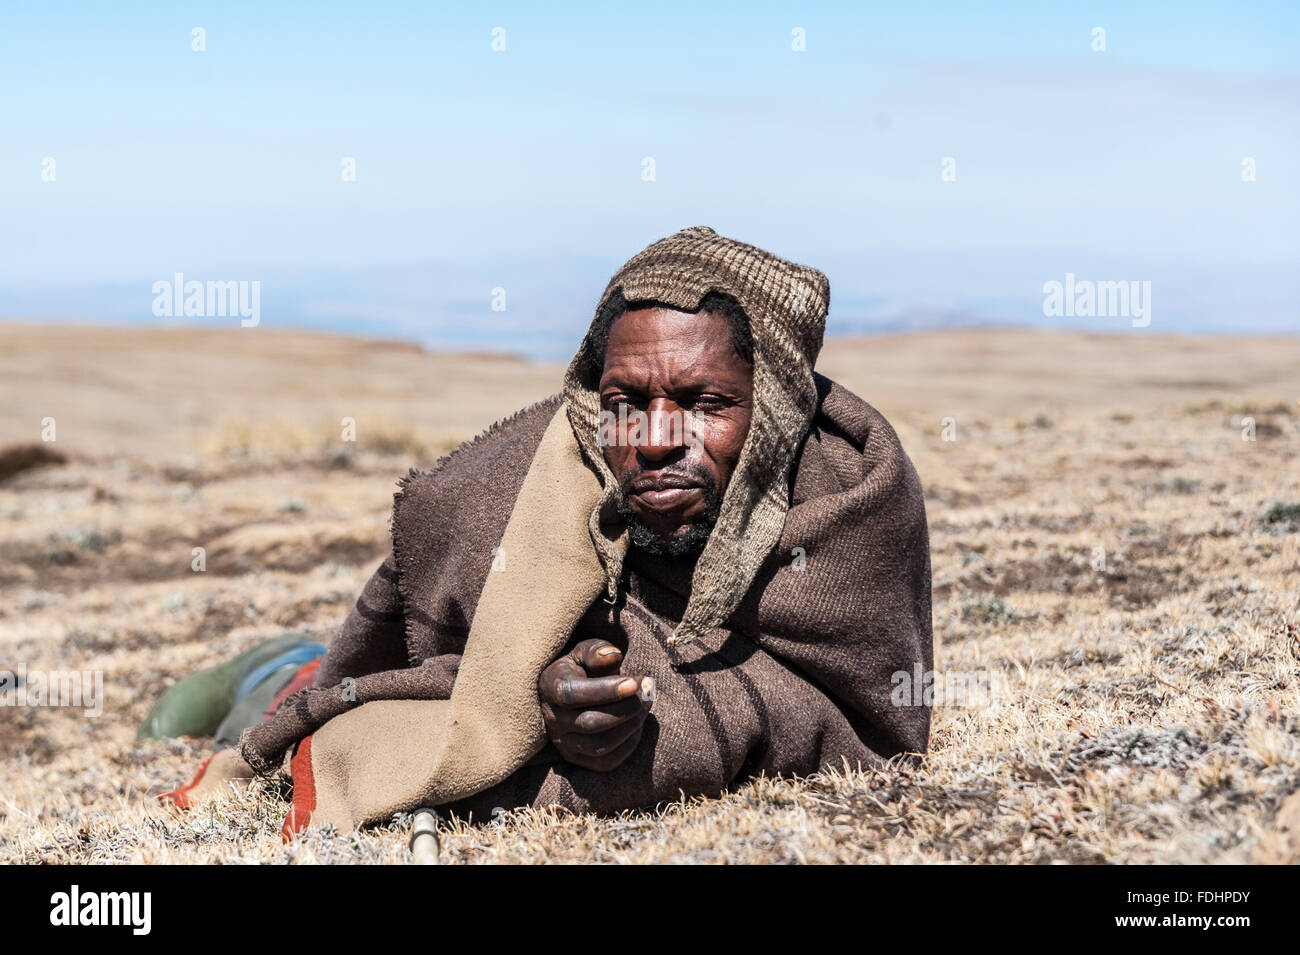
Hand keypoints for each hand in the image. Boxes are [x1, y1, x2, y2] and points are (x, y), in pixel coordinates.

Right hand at [538, 638, 653, 771]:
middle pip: (590, 723)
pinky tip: (638, 723)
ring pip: (599, 746)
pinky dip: (629, 744)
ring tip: (646, 705)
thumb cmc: (581, 667)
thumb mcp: (584, 651)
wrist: (570, 691)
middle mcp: (553, 720)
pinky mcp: (577, 759)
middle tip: (647, 691)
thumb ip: (596, 650)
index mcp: (551, 687)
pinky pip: (606, 762)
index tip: (634, 682)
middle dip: (625, 708)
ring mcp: (563, 743)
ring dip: (631, 726)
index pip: (573, 695)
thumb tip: (613, 656)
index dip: (606, 691)